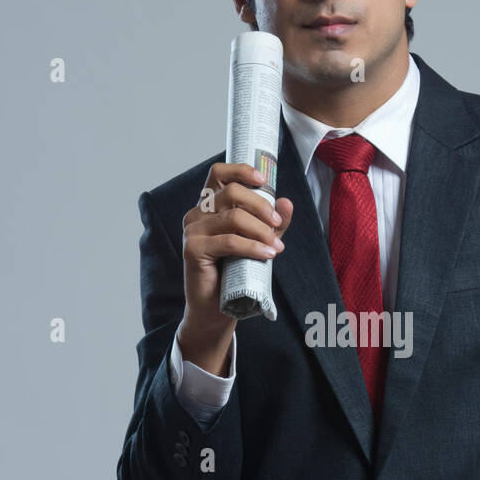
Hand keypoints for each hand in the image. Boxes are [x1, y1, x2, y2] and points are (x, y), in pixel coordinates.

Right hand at [177, 161, 293, 372]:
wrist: (216, 309)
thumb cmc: (235, 273)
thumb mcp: (259, 243)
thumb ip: (272, 224)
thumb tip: (286, 202)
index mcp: (210, 206)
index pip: (219, 173)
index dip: (242, 170)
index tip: (264, 180)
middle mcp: (197, 213)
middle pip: (231, 192)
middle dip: (261, 206)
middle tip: (277, 225)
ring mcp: (193, 230)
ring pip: (233, 217)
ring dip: (261, 231)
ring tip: (276, 247)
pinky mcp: (193, 249)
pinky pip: (229, 241)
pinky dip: (252, 246)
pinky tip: (267, 254)